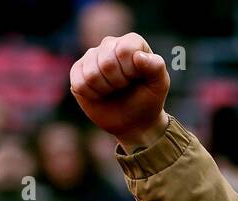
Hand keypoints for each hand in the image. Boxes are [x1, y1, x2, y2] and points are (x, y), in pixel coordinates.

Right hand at [69, 33, 170, 148]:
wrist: (134, 121)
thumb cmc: (148, 99)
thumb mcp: (159, 85)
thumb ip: (156, 67)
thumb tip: (139, 56)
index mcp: (132, 43)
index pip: (124, 50)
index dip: (131, 70)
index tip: (137, 78)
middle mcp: (110, 44)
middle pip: (106, 62)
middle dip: (119, 82)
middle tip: (125, 86)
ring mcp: (92, 56)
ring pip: (92, 73)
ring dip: (106, 89)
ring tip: (114, 90)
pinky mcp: (78, 70)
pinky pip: (80, 83)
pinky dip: (93, 94)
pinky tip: (101, 94)